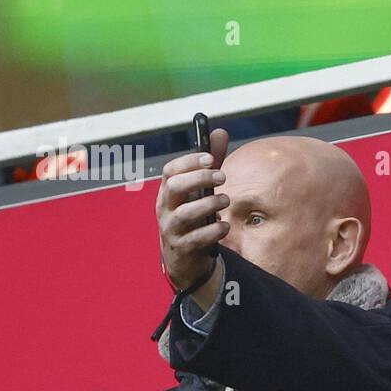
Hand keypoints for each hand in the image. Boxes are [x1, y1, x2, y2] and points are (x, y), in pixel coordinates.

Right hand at [156, 127, 229, 303]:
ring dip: (208, 204)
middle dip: (199, 178)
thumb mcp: (201, 190)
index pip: (170, 171)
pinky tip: (224, 226)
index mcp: (168, 191)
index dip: (188, 162)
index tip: (210, 158)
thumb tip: (220, 132)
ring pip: (183, 214)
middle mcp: (165, 208)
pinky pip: (195, 239)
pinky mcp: (181, 248)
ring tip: (226, 200)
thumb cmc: (193, 217)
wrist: (185, 258)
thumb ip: (210, 164)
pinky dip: (212, 231)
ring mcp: (171, 229)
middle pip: (174, 187)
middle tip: (222, 176)